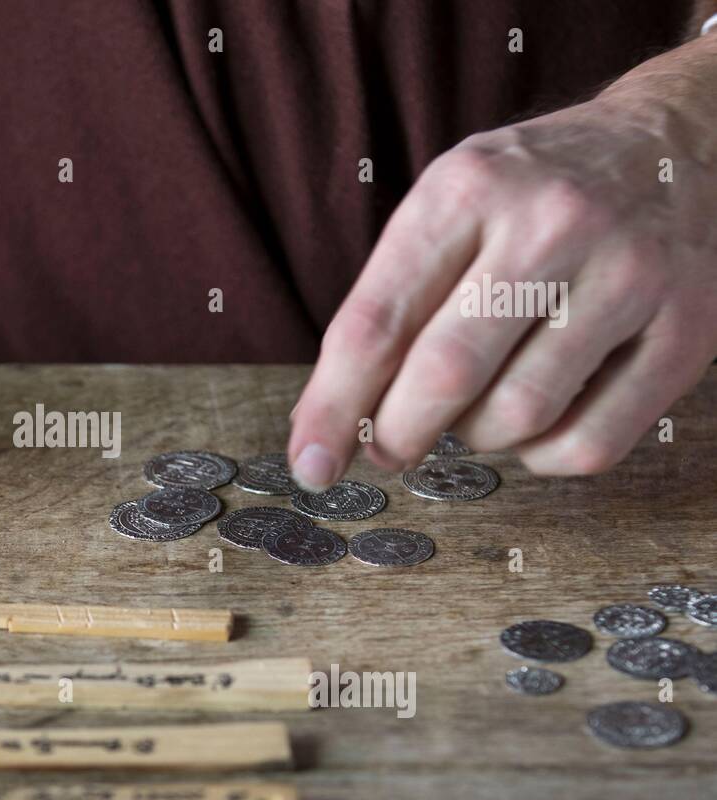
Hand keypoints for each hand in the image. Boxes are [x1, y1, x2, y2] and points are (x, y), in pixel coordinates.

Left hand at [288, 35, 716, 489]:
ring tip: (476, 410)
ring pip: (519, 417)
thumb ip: (390, 301)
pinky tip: (538, 423)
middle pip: (445, 374)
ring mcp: (629, 274)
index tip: (310, 462)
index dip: (332, 407)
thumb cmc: (531, 196)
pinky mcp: (688, 329)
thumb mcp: (449, 207)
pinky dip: (543, 456)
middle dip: (398, 433)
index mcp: (468, 188)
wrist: (675, 146)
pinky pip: (591, 444)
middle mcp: (552, 223)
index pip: (375, 322)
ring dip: (477, 439)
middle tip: (390, 447)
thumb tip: (328, 420)